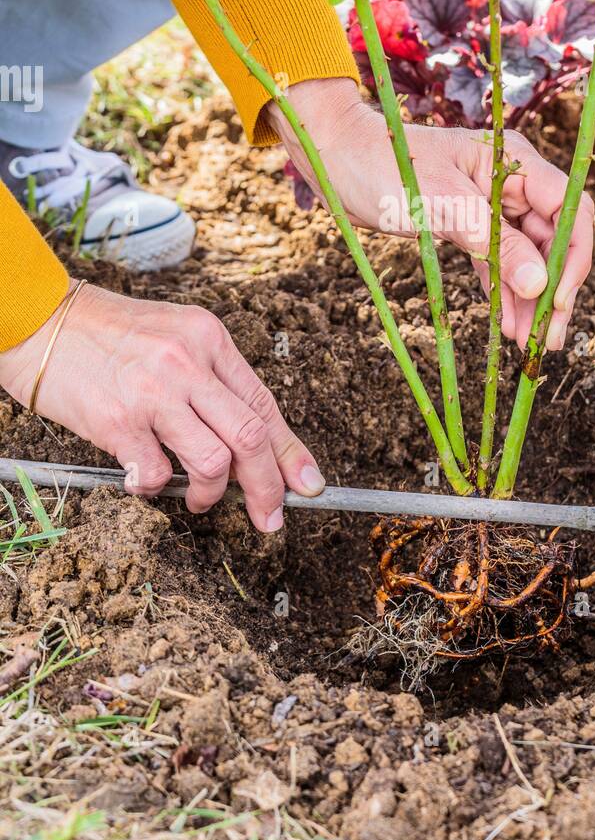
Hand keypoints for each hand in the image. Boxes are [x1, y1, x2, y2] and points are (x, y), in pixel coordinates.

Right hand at [0, 284, 324, 530]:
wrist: (42, 321)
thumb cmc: (108, 334)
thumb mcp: (174, 337)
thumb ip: (212, 382)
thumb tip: (248, 444)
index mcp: (210, 339)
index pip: (265, 404)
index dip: (291, 453)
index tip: (307, 487)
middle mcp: (188, 362)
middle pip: (252, 437)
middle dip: (268, 488)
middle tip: (268, 518)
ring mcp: (154, 391)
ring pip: (215, 462)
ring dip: (212, 494)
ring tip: (195, 498)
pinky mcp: (118, 420)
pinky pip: (157, 475)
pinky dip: (156, 490)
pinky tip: (143, 479)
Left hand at [269, 80, 592, 350]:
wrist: (339, 158)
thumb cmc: (388, 166)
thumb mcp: (443, 207)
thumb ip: (495, 244)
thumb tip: (539, 285)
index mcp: (515, 161)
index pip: (568, 209)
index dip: (572, 256)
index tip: (560, 299)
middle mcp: (512, 182)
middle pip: (553, 238)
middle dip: (555, 288)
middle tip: (550, 338)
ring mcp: (493, 204)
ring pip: (528, 256)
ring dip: (531, 298)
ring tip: (530, 344)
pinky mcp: (471, 225)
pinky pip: (500, 262)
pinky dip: (505, 293)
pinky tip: (509, 326)